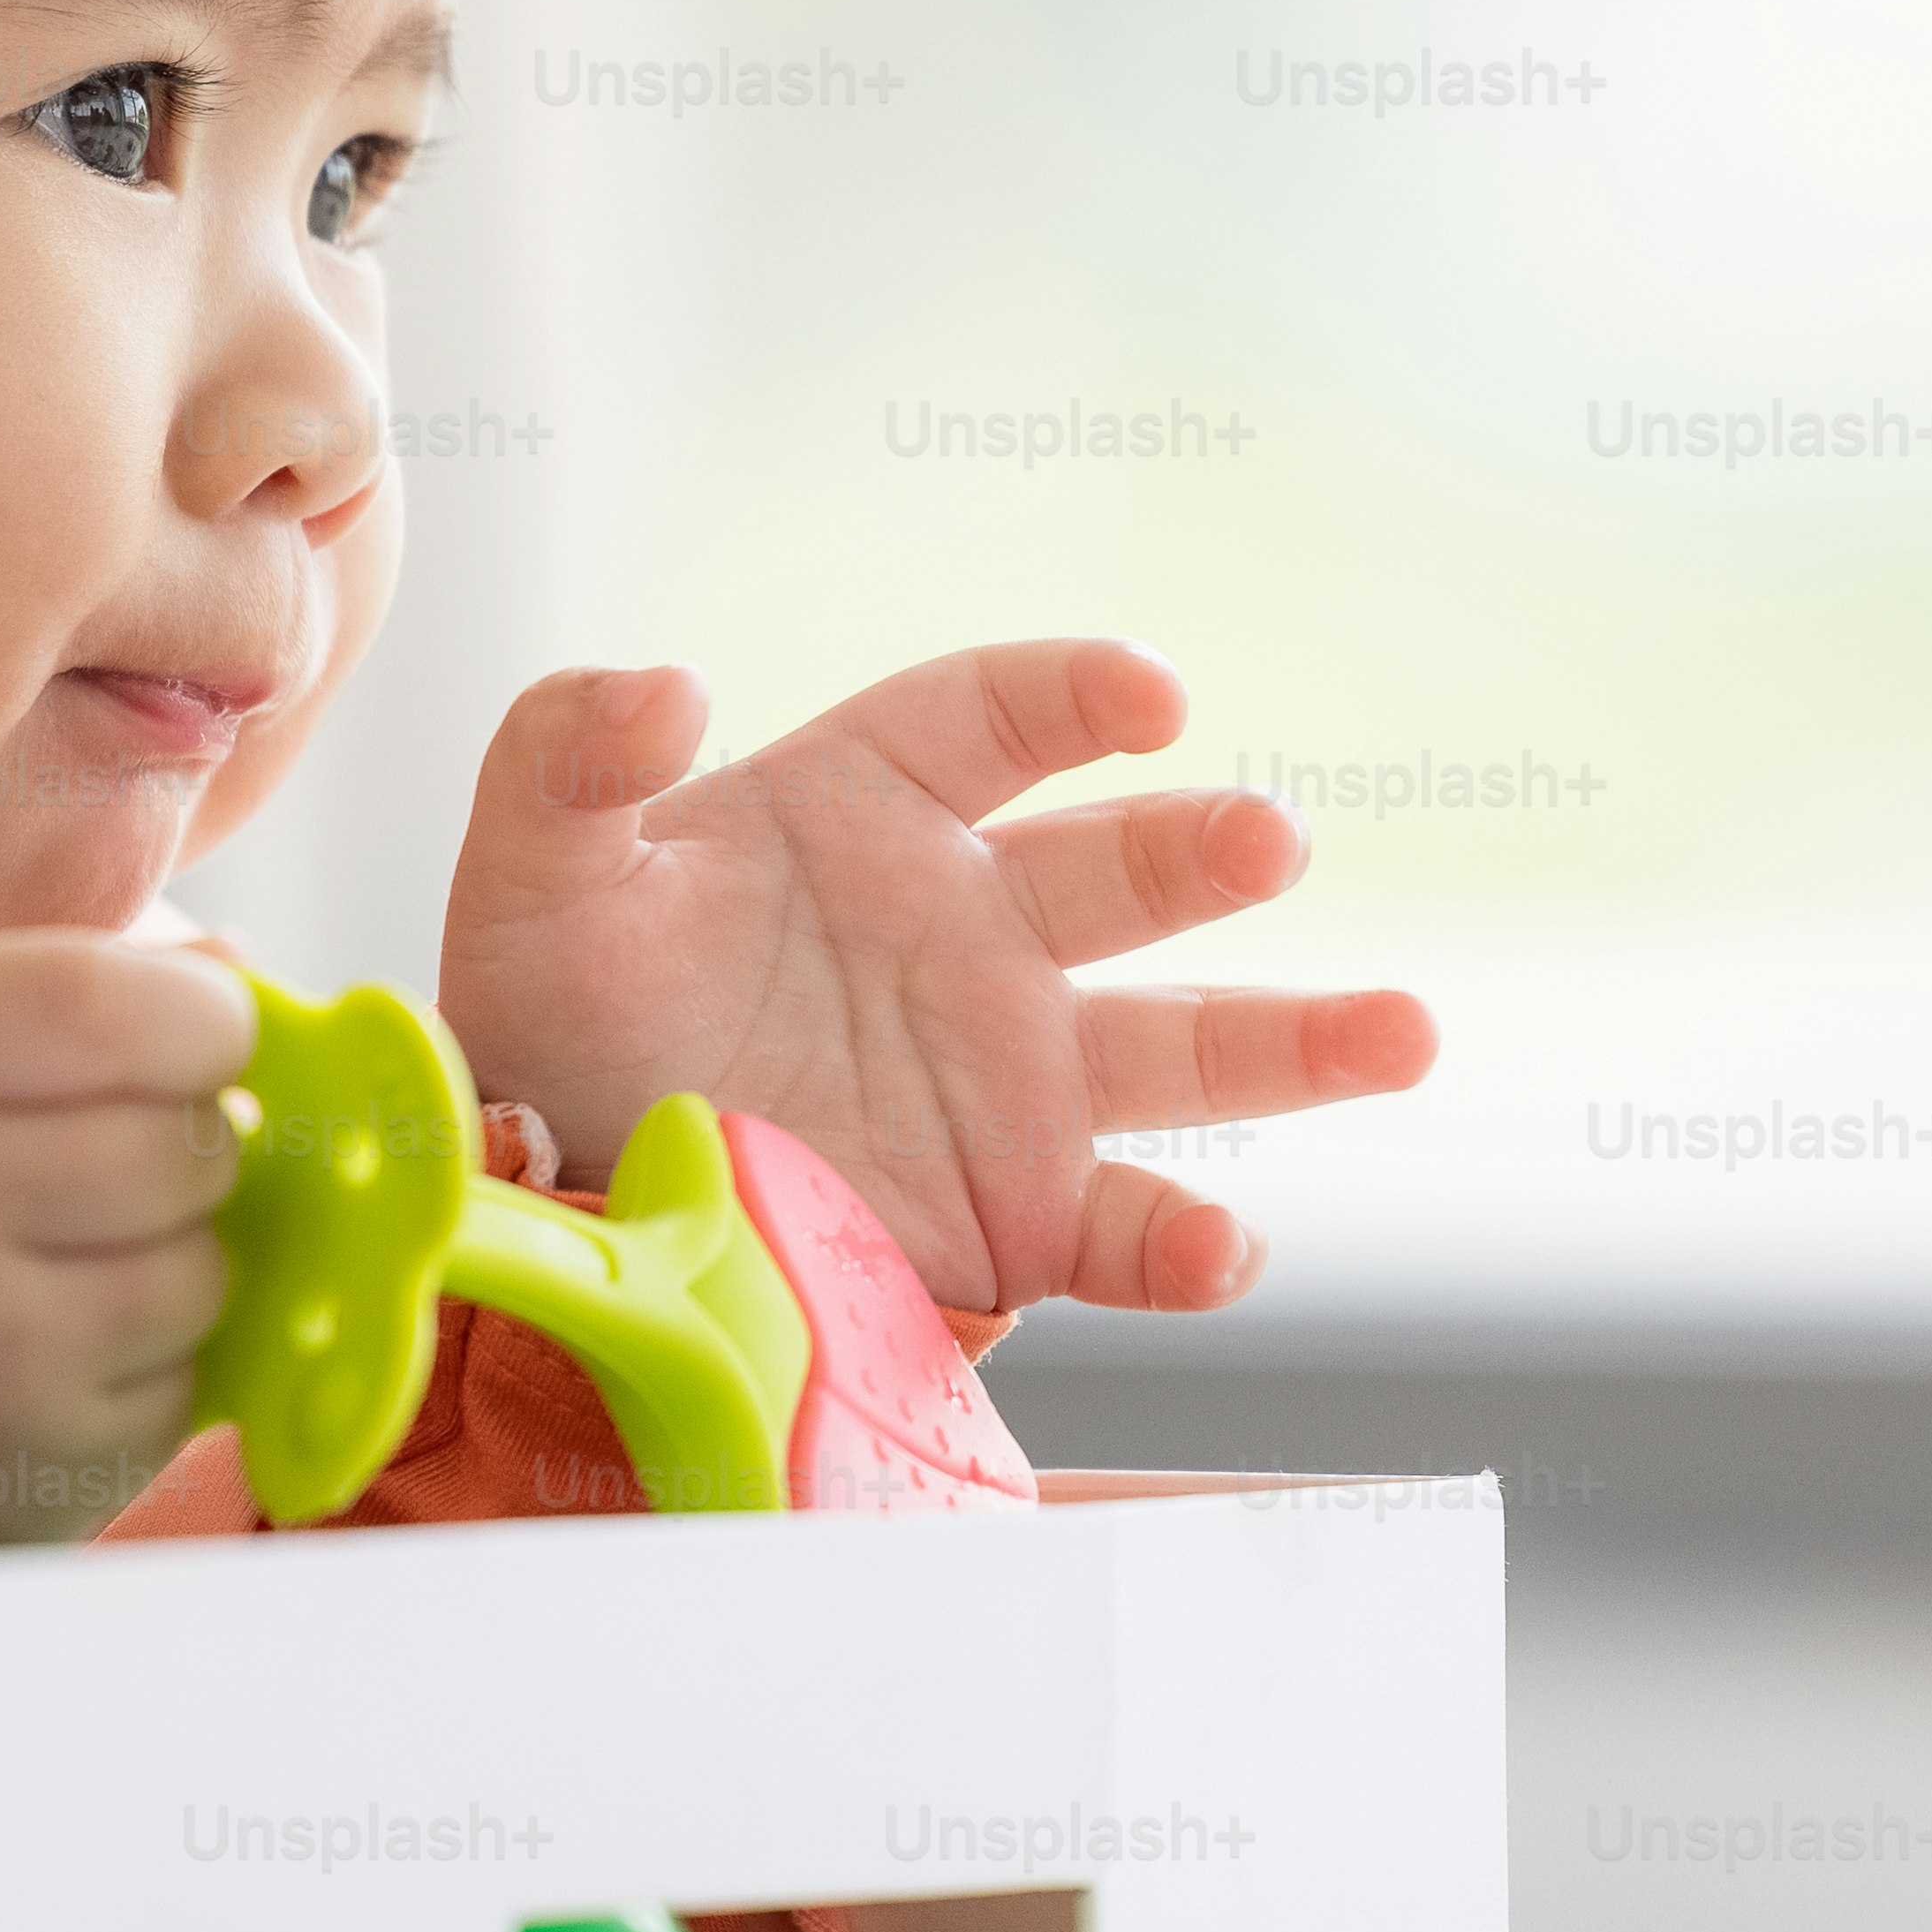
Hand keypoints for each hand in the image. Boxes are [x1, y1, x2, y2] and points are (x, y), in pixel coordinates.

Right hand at [0, 930, 251, 1547]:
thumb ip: (60, 990)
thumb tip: (239, 972)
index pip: (114, 1009)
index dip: (204, 1013)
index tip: (201, 1029)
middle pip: (184, 1147)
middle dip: (181, 1142)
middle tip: (100, 1162)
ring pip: (201, 1274)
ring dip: (169, 1259)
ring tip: (64, 1262)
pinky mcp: (37, 1470)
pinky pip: (181, 1389)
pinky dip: (145, 1365)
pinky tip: (52, 1350)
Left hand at [435, 639, 1440, 1315]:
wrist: (555, 1192)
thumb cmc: (553, 1006)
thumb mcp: (527, 870)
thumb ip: (568, 754)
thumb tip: (666, 684)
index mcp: (871, 807)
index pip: (994, 720)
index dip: (1074, 696)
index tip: (1148, 696)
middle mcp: (974, 930)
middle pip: (1122, 871)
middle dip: (1204, 850)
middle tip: (1271, 839)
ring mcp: (1012, 1077)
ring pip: (1185, 1045)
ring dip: (1298, 1039)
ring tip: (1404, 1032)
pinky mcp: (1013, 1217)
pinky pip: (1118, 1224)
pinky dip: (1182, 1242)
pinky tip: (1227, 1247)